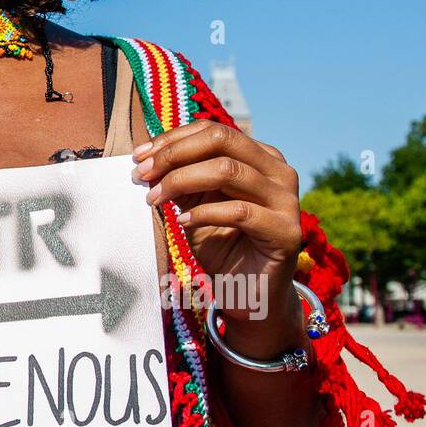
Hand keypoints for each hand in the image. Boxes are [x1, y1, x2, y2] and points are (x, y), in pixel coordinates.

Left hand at [133, 120, 303, 352]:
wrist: (248, 295)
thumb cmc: (222, 246)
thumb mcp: (196, 204)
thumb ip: (182, 178)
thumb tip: (146, 157)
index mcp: (261, 157)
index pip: (213, 131)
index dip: (173, 139)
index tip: (138, 157)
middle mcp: (279, 172)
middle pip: (222, 141)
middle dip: (174, 154)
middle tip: (142, 173)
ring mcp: (287, 200)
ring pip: (228, 171)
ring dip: (181, 181)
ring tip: (154, 199)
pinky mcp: (287, 231)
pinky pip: (239, 211)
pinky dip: (204, 213)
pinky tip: (183, 223)